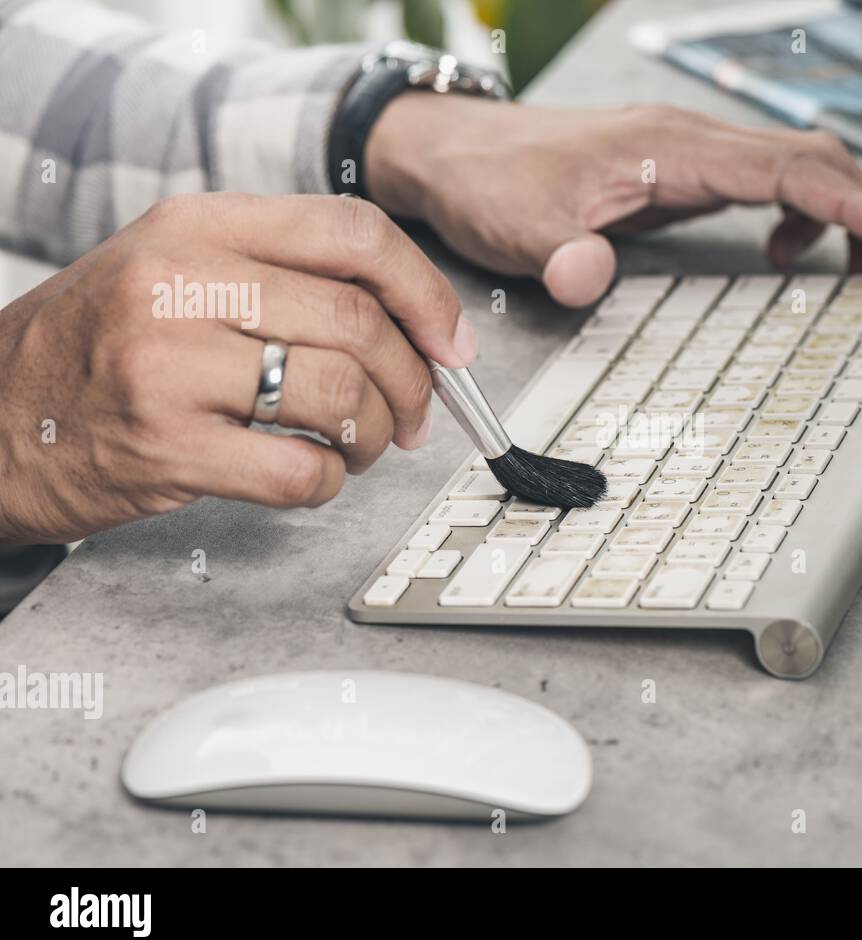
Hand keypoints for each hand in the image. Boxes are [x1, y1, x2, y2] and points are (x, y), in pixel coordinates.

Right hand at [0, 193, 471, 543]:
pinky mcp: (165, 446)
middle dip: (413, 379)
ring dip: (375, 432)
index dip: (425, 292)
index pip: (353, 233)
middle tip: (414, 413)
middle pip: (359, 320)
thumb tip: (417, 322)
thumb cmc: (100, 345)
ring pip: (341, 393)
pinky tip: (312, 473)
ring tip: (359, 444)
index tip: (450, 341)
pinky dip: (330, 480)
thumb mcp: (177, 269)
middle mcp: (182, 283)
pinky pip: (301, 468)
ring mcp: (168, 365)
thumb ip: (285, 277)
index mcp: (199, 226)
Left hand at [366, 97, 861, 307]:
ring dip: (847, 213)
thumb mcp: (518, 227)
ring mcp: (690, 154)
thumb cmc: (490, 181)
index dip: (854, 202)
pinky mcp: (682, 174)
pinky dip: (801, 216)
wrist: (456, 152)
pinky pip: (767, 185)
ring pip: (797, 169)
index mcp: (669, 146)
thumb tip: (591, 279)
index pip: (787, 168)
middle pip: (812, 160)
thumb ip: (560, 256)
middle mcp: (691, 141)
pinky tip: (790, 254)